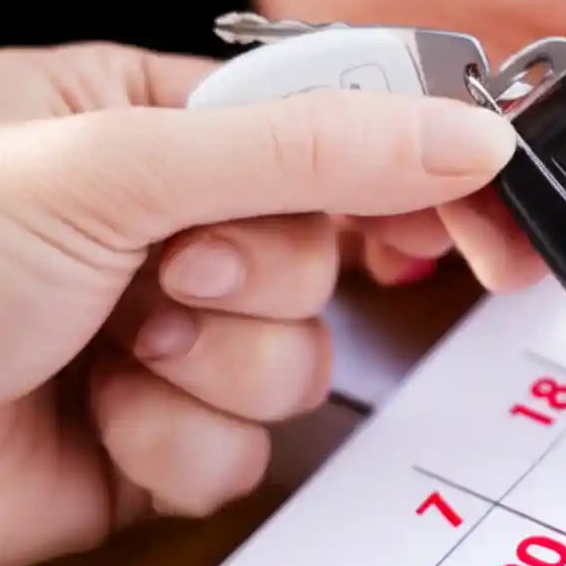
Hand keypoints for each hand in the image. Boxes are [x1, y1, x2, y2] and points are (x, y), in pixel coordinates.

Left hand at [0, 42, 514, 565]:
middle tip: (172, 275)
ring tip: (116, 351)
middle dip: (257, 284)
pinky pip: (252, 442)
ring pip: (303, 358)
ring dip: (216, 370)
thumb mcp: (117, 169)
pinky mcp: (165, 430)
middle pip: (328, 252)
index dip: (397, 165)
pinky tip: (101, 417)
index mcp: (154, 122)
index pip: (329, 126)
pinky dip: (180, 443)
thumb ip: (305, 148)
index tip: (465, 193)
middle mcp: (173, 225)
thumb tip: (459, 137)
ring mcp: (173, 332)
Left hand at [253, 0, 565, 290]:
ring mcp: (477, 155)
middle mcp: (559, 136)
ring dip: (482, 239)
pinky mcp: (401, 166)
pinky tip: (393, 201)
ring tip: (445, 191)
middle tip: (522, 198)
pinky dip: (408, 232)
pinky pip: (417, 234)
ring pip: (504, 246)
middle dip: (562, 238)